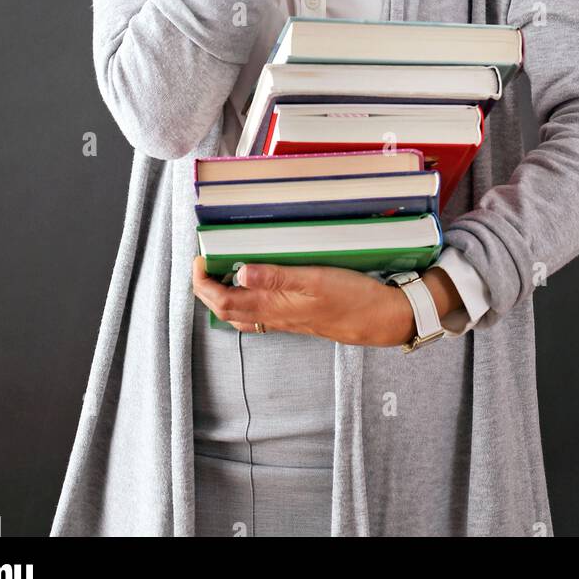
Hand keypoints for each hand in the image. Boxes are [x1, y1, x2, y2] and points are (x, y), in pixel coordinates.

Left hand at [191, 256, 415, 347]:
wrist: (378, 319)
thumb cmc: (351, 297)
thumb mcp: (314, 279)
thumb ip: (277, 277)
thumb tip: (239, 273)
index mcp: (272, 307)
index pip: (222, 300)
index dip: (203, 283)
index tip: (199, 258)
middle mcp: (273, 317)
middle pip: (225, 309)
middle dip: (206, 289)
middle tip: (204, 262)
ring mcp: (283, 320)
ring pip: (240, 314)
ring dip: (223, 295)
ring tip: (221, 271)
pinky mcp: (294, 317)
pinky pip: (258, 315)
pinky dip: (245, 300)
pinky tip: (254, 286)